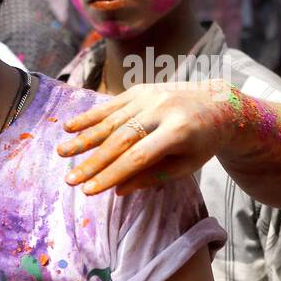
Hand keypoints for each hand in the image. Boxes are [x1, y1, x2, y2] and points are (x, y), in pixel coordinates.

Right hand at [57, 80, 233, 194]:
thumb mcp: (187, 165)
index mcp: (178, 132)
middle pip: (120, 139)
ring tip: (61, 153)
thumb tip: (118, 189)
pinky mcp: (141, 89)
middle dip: (93, 162)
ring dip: (84, 138)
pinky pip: (111, 104)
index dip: (111, 175)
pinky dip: (90, 115)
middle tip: (70, 179)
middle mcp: (162, 110)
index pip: (138, 158)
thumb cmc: (203, 142)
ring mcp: (150, 96)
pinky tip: (70, 127)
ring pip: (111, 120)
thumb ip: (154, 176)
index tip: (90, 191)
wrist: (219, 103)